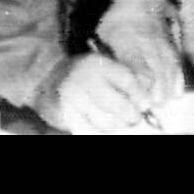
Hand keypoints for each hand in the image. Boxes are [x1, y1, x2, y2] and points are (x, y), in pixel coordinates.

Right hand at [33, 54, 151, 133]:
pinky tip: (99, 124)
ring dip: (117, 125)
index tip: (146, 104)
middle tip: (134, 118)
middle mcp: (85, 78)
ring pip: (107, 121)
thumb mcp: (102, 67)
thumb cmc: (82, 76)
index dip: (140, 94)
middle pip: (119, 104)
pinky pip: (91, 129)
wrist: (45, 79)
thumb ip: (125, 78)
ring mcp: (74, 98)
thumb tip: (148, 96)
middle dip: (131, 115)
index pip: (127, 79)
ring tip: (117, 121)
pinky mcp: (66, 115)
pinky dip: (99, 130)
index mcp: (97, 63)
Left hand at [96, 0, 184, 106]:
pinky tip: (175, 93)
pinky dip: (178, 80)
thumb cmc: (117, 20)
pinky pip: (178, 65)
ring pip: (169, 71)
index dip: (140, 89)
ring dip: (166, 90)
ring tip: (160, 102)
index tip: (137, 101)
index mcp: (129, 43)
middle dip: (154, 94)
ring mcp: (162, 45)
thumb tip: (107, 79)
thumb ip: (107, 56)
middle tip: (148, 107)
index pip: (139, 71)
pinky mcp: (172, 45)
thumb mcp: (104, 34)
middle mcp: (148, 45)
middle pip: (157, 75)